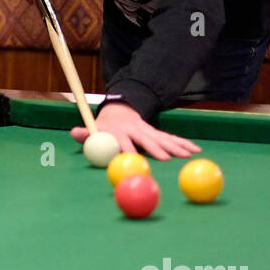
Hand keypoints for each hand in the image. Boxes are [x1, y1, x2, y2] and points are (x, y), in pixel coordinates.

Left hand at [70, 102, 200, 160]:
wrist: (119, 110)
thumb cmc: (105, 127)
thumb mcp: (94, 129)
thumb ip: (86, 134)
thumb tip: (74, 133)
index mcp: (119, 131)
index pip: (123, 141)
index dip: (128, 149)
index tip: (134, 158)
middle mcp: (136, 130)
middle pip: (148, 140)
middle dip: (157, 149)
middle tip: (166, 159)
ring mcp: (148, 131)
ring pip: (164, 138)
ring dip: (176, 146)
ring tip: (188, 155)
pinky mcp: (157, 133)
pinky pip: (172, 138)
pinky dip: (183, 143)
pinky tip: (195, 149)